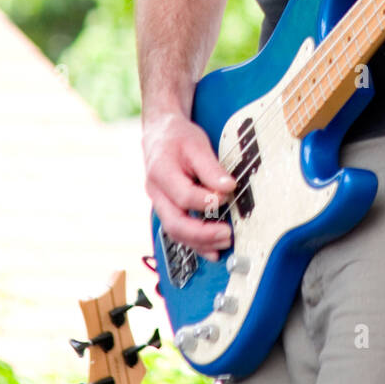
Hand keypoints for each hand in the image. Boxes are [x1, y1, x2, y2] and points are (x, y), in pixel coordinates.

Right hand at [143, 110, 235, 260]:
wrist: (159, 134)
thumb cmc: (178, 137)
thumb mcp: (197, 144)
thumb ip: (211, 167)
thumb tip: (228, 188)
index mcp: (161, 171)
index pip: (183, 195)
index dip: (207, 200)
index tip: (227, 195)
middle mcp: (156, 192)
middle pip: (174, 223)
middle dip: (202, 234)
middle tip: (227, 234)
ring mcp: (159, 203)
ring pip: (175, 232)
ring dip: (200, 242)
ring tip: (225, 242)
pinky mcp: (167, 209)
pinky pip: (178, 231)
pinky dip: (195, 243)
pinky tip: (212, 249)